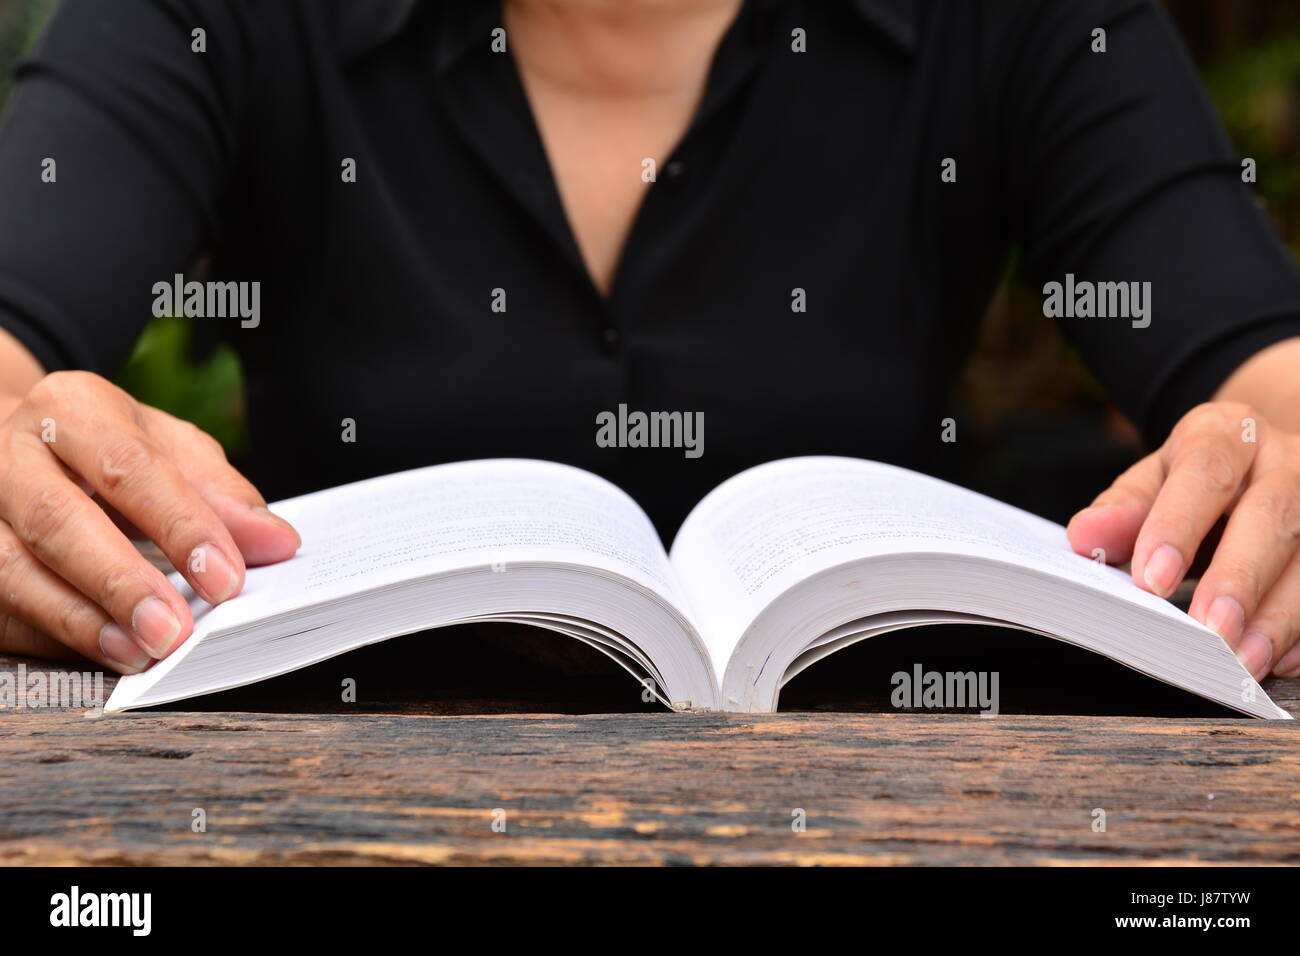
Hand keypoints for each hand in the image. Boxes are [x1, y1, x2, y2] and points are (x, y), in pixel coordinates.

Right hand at [0, 370, 299, 672]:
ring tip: (137, 653)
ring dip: (79, 621)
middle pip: (57, 519)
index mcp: (71, 410)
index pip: (130, 466)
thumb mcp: (169, 449)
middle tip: (173, 632)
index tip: (226, 578)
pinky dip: (48, 637)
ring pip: (12, 569)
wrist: (17, 444)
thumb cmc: (106, 450)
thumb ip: (222, 494)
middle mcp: (9, 453)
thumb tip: (276, 543)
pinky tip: (97, 654)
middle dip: (120, 582)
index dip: (180, 526)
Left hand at [1067, 401, 1299, 680]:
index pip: (1204, 472)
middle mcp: (1286, 460)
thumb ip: (1124, 509)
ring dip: (1278, 617)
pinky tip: (1278, 660)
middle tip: (1209, 630)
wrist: (1266, 457)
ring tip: (1241, 660)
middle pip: (1271, 517)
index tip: (1153, 580)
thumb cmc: (1200, 478)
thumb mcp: (1156, 479)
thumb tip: (1085, 537)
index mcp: (1228, 434)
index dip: (1178, 526)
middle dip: (1239, 578)